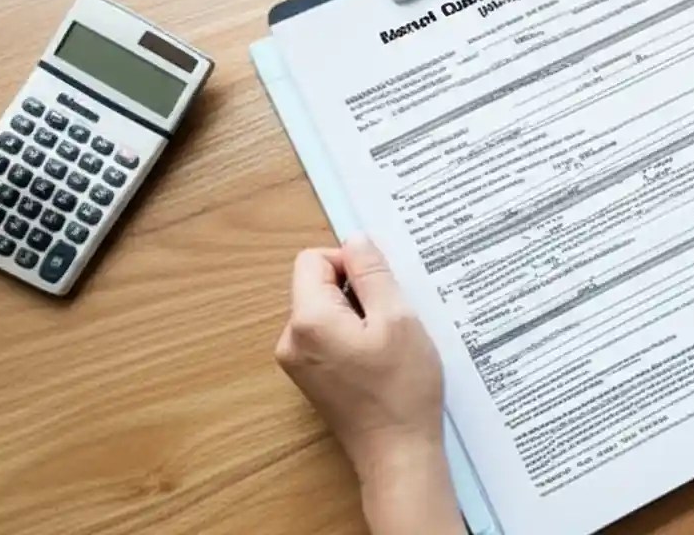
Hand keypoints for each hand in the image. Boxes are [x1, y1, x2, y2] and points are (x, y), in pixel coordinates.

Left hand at [275, 237, 444, 471]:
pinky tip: (382, 356)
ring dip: (358, 313)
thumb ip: (373, 273)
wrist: (398, 454)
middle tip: (392, 315)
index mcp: (308, 321)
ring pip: (325, 310)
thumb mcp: (398, 319)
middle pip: (316, 285)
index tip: (383, 286)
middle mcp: (291, 340)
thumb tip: (356, 239)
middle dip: (356, 289)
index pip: (313, 260)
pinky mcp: (311, 378)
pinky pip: (327, 336)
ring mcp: (298, 363)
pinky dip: (354, 335)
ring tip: (390, 339)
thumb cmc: (402, 389)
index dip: (350, 262)